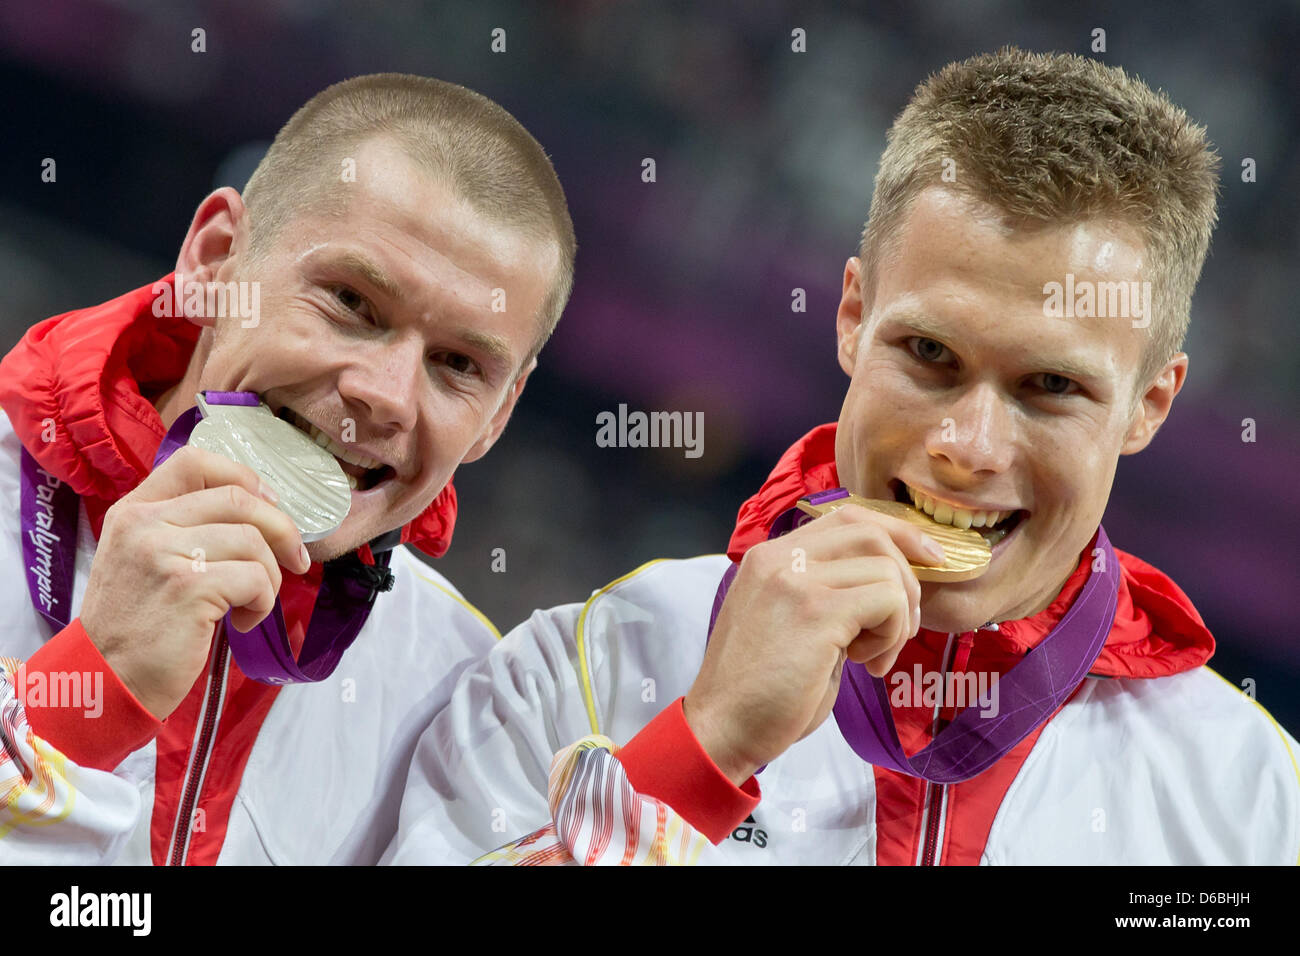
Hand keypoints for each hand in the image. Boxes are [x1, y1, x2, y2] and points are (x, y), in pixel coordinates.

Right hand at [79, 446, 309, 718]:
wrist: (105, 681)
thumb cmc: (136, 626)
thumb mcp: (141, 560)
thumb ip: (183, 528)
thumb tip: (261, 510)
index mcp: (134, 510)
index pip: (195, 461)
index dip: (244, 477)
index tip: (270, 505)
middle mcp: (145, 523)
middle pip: (239, 499)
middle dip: (281, 529)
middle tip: (295, 560)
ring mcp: (165, 553)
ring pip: (253, 541)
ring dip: (270, 577)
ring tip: (251, 604)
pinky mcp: (189, 587)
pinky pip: (255, 579)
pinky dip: (263, 602)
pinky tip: (241, 623)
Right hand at [683, 503, 944, 784]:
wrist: (722, 726)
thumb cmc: (759, 688)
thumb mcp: (785, 620)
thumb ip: (822, 591)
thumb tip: (887, 583)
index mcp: (769, 555)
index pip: (847, 518)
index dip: (897, 533)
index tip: (928, 560)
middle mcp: (780, 556)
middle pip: (872, 533)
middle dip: (907, 578)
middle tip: (900, 628)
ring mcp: (796, 580)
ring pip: (887, 570)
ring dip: (898, 618)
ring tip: (872, 656)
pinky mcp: (816, 612)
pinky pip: (888, 601)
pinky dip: (892, 635)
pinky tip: (867, 664)